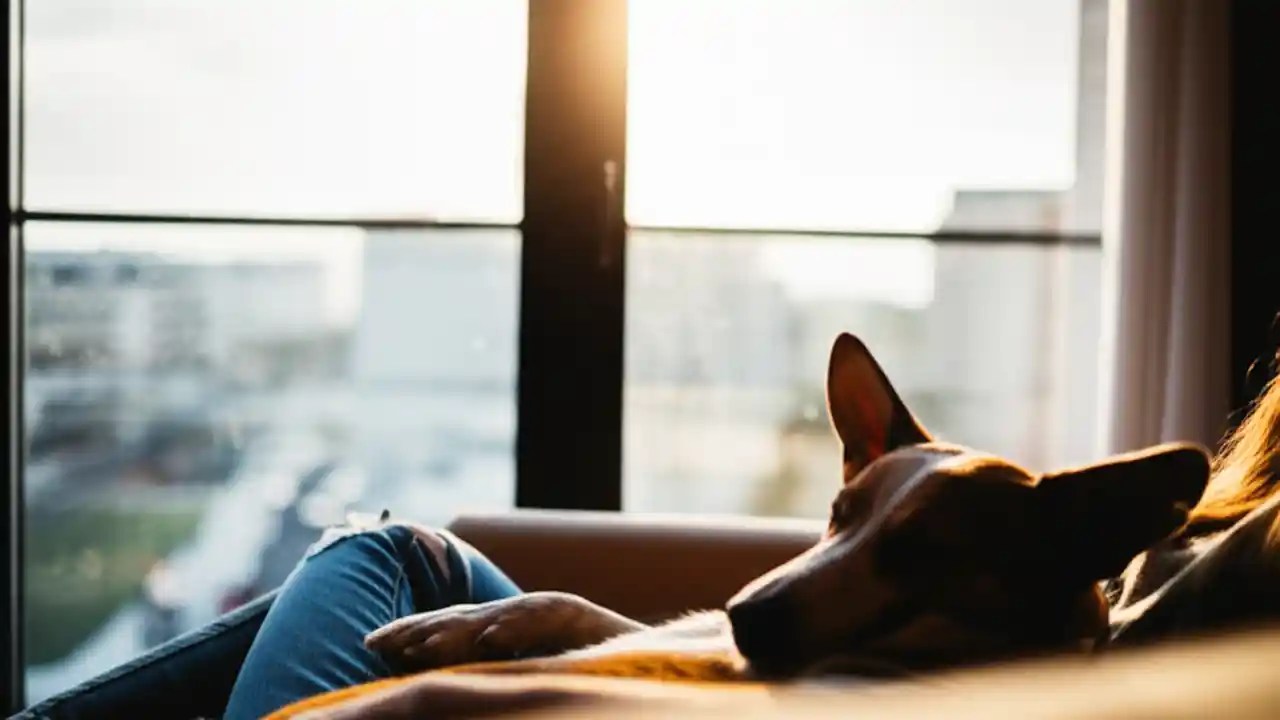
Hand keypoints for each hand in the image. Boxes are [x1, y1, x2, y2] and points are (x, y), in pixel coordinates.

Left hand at [364, 591, 643, 669]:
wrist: (654, 667)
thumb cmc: (589, 681)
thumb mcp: (527, 681)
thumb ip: (492, 681)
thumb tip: (440, 691)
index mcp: (506, 632)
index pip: (451, 631)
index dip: (411, 636)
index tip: (370, 648)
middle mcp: (523, 617)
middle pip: (462, 618)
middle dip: (418, 630)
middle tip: (376, 644)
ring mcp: (552, 612)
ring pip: (496, 618)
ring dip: (456, 631)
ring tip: (419, 648)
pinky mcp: (582, 617)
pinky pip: (545, 619)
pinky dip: (516, 628)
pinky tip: (489, 642)